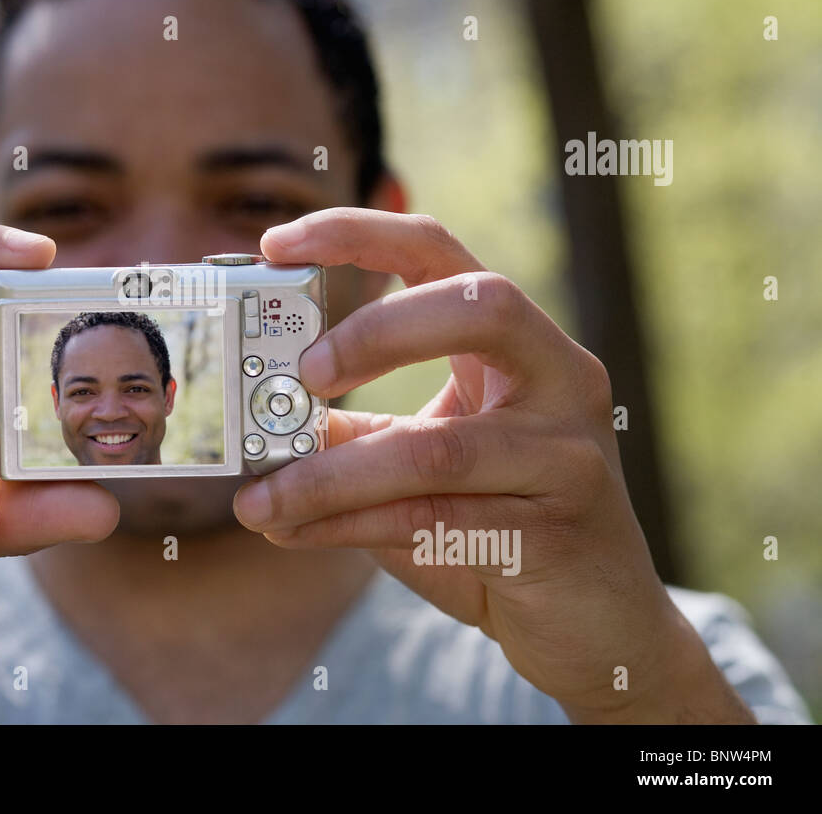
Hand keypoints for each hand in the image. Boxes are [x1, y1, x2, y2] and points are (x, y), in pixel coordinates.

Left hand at [234, 208, 753, 722]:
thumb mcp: (423, 464)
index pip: (443, 254)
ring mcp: (568, 454)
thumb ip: (359, 434)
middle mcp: (560, 379)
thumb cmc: (502, 527)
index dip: (358, 234)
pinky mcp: (557, 531)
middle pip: (479, 306)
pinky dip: (350, 527)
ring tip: (257, 501)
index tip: (278, 244)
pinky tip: (296, 532)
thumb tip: (259, 418)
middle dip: (376, 330)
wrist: (601, 623)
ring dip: (328, 477)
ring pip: (437, 447)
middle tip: (303, 374)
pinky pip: (436, 520)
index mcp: (518, 345)